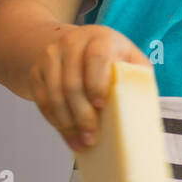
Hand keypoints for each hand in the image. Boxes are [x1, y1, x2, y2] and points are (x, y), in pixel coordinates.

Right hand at [28, 25, 152, 151]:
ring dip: (67, 123)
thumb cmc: (111, 58)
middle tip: (92, 137)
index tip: (101, 106)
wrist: (75, 44)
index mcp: (101, 39)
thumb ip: (138, 78)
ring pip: (54, 93)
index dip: (97, 83)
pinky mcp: (37, 70)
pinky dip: (54, 120)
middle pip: (72, 82)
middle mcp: (72, 42)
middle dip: (82, 115)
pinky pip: (41, 99)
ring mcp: (51, 55)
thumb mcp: (130, 60)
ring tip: (80, 143)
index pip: (96, 58)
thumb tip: (145, 112)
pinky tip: (67, 135)